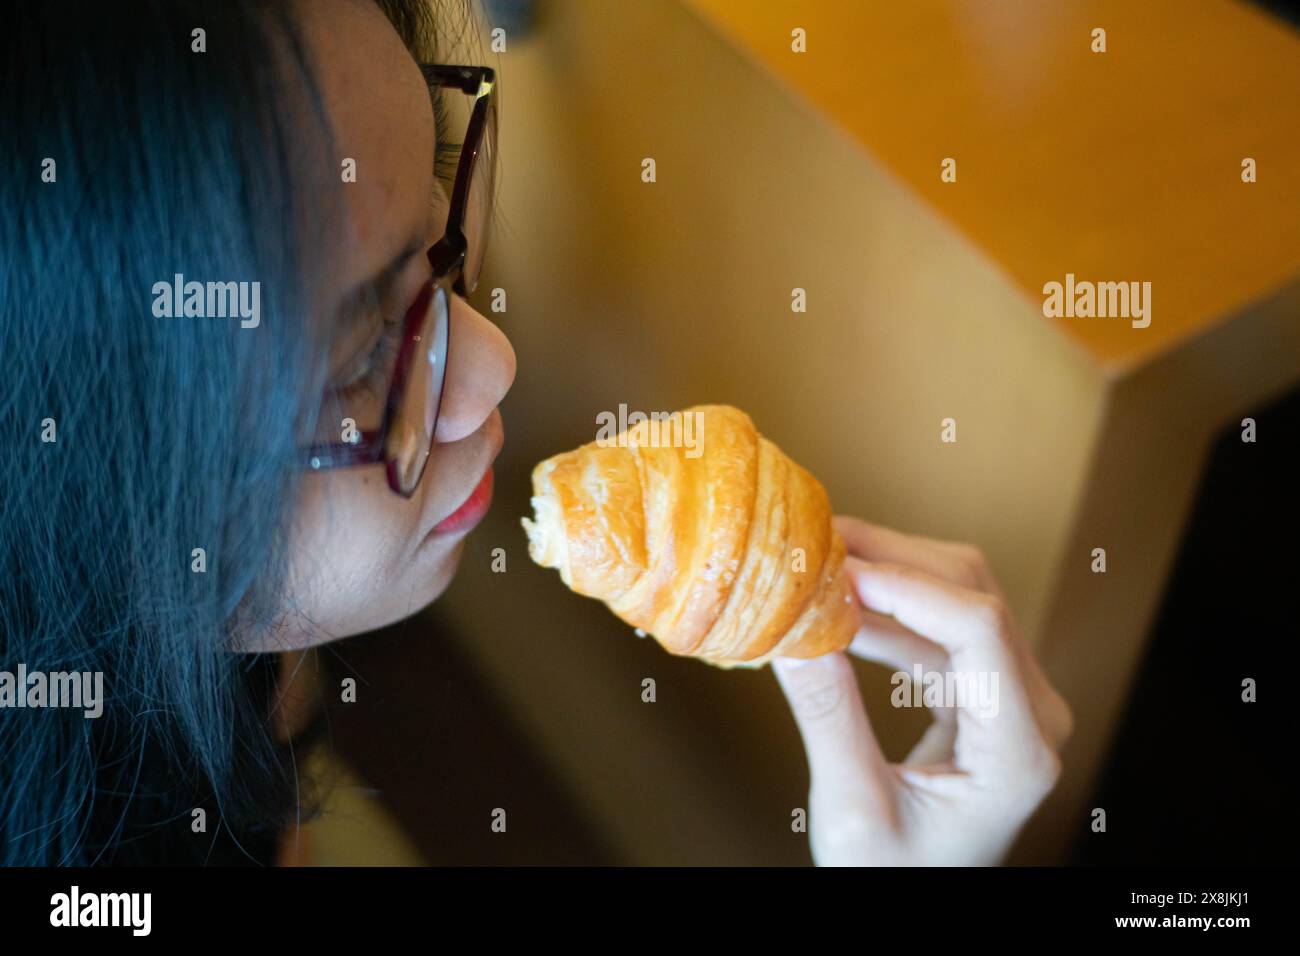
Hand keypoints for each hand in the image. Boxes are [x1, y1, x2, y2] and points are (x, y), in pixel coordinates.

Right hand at [772, 517, 1072, 865]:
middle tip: (814, 546)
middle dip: (890, 562)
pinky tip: (840, 608)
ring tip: (819, 568)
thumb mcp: (854, 809)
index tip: (835, 569)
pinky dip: (888, 611)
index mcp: (1017, 751)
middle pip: (972, 596)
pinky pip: (942, 628)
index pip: (978, 630)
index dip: (905, 587)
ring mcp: (1015, 699)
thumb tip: (790, 632)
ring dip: (888, 576)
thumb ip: (828, 717)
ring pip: (958, 597)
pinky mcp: (986, 694)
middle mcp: (1033, 714)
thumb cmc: (897, 879)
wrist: (926, 902)